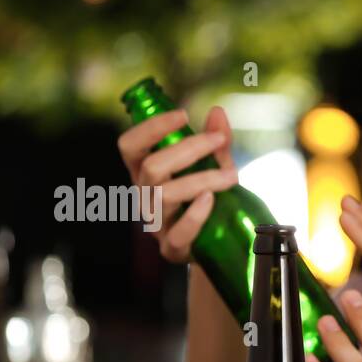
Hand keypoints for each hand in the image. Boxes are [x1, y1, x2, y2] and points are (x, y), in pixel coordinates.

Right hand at [117, 105, 238, 261]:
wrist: (215, 247)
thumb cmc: (206, 201)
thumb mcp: (212, 168)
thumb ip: (215, 143)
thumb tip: (217, 112)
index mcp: (144, 174)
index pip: (129, 146)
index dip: (150, 128)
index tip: (183, 114)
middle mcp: (144, 197)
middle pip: (151, 167)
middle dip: (188, 148)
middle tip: (219, 141)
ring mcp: (156, 225)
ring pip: (166, 195)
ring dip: (202, 180)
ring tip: (232, 175)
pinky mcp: (172, 249)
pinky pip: (178, 233)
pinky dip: (195, 215)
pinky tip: (210, 200)